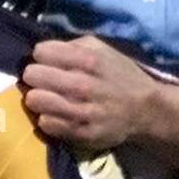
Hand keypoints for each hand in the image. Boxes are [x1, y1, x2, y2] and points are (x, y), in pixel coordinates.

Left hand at [22, 36, 159, 147]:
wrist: (145, 109)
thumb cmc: (120, 76)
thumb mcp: (103, 49)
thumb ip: (74, 45)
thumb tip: (44, 50)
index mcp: (89, 60)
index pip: (41, 52)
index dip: (42, 56)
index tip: (48, 62)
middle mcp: (84, 85)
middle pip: (34, 75)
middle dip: (35, 76)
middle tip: (42, 81)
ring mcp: (82, 111)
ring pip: (36, 100)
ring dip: (37, 98)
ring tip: (45, 98)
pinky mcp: (82, 133)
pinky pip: (47, 124)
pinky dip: (46, 118)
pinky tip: (55, 115)